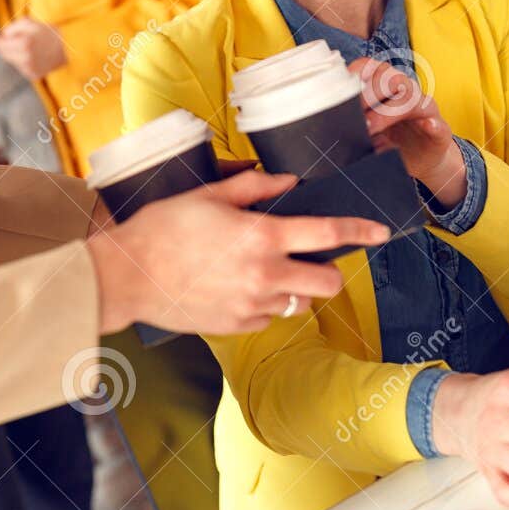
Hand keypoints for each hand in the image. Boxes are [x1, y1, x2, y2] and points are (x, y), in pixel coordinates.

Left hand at [0, 17, 66, 78]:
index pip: (1, 45)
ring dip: (16, 55)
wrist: (67, 48)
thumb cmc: (48, 33)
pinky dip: (24, 62)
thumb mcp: (28, 22)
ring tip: (29, 48)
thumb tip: (3, 36)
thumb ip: (12, 27)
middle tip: (13, 42)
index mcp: (23, 43)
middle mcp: (25, 58)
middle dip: (6, 48)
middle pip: (5, 55)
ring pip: (13, 62)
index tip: (0, 38)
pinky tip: (34, 56)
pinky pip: (21, 68)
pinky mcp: (33, 75)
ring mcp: (29, 68)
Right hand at [90, 169, 390, 335]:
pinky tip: (238, 288)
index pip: (328, 233)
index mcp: (262, 236)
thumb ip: (254, 188)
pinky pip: (269, 317)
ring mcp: (253, 304)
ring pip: (300, 303)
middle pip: (327, 282)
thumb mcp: (209, 194)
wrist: (128, 275)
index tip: (380, 232)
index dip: (360, 231)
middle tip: (310, 260)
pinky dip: (265, 304)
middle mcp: (265, 274)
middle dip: (327, 271)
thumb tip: (287, 183)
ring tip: (263, 272)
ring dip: (294, 288)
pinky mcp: (237, 325)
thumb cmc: (162, 228)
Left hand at [351, 56, 466, 207]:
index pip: (371, 67)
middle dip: (369, 93)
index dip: (356, 75)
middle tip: (353, 116)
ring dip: (390, 111)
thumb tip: (330, 133)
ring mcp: (424, 109)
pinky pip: (439, 123)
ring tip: (372, 128)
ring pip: (412, 96)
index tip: (341, 91)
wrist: (420, 160)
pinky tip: (427, 126)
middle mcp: (406, 91)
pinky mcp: (440, 130)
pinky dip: (433, 124)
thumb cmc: (389, 142)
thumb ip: (353, 126)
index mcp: (386, 86)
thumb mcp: (367, 133)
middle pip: (391, 78)